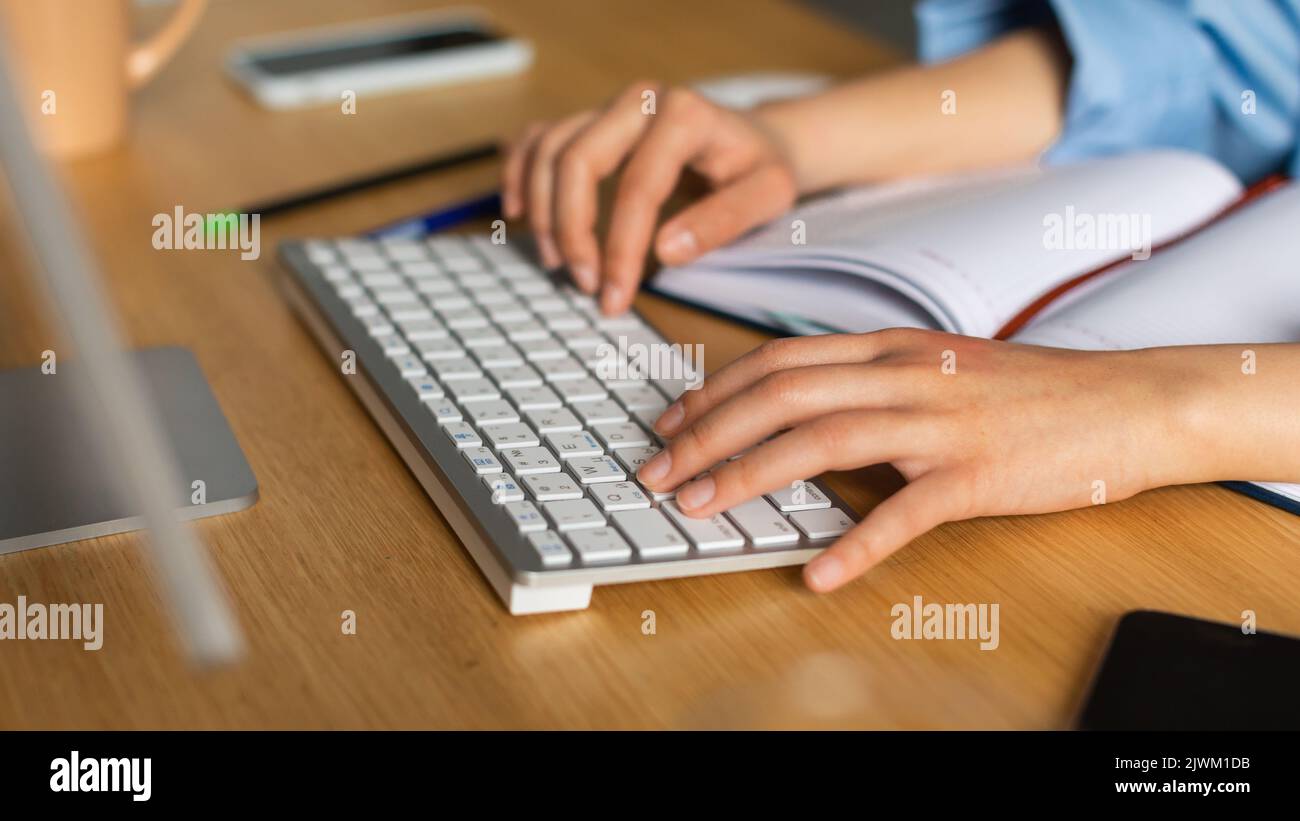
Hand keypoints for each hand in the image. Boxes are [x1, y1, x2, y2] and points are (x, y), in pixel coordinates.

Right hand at [501, 81, 797, 314]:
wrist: (758, 138)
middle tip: (584, 285)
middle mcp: (638, 101)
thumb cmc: (761, 168)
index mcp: (683, 115)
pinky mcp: (591, 120)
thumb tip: (665, 251)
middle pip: (576, 161)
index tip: (614, 296)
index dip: (621, 248)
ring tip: (558, 263)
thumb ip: (722, 222)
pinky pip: (537, 139)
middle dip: (571, 231)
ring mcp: (608, 107)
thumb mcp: (768, 196)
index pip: (637, 187)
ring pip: (548, 149)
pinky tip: (519, 213)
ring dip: (542, 211)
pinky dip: (519, 174)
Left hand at [635, 329, 1208, 591]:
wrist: (1124, 404)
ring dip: (747, 477)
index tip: (669, 424)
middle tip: (656, 472)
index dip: (713, 393)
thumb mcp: (937, 365)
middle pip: (780, 397)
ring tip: (699, 508)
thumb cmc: (1027, 392)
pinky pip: (903, 513)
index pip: (779, 361)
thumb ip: (869, 378)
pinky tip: (816, 575)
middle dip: (705, 436)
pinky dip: (853, 546)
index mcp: (891, 347)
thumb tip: (796, 402)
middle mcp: (904, 375)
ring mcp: (939, 423)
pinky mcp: (976, 476)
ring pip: (821, 442)